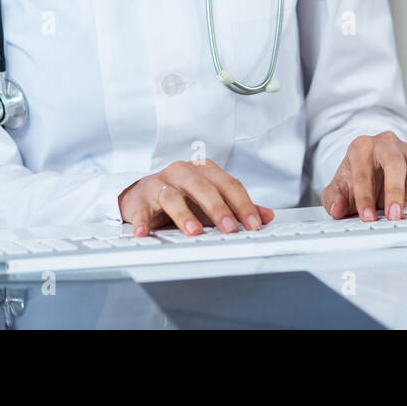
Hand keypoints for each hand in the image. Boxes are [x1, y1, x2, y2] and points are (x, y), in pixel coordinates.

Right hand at [118, 159, 274, 237]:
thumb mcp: (211, 201)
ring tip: (194, 232)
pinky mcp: (139, 199)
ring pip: (173, 196)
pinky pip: (141, 211)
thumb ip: (238, 208)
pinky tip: (144, 234)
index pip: (229, 184)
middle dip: (219, 209)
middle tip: (230, 229)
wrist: (142, 194)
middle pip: (203, 188)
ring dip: (184, 215)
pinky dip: (142, 223)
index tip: (254, 225)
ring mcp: (159, 184)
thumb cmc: (182, 197)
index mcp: (203, 171)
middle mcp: (182, 172)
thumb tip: (267, 216)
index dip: (243, 205)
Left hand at [321, 131, 406, 221]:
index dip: (363, 195)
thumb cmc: (354, 177)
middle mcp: (387, 145)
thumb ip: (333, 198)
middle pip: (395, 163)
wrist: (369, 166)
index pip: (363, 171)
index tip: (366, 217)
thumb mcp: (338, 187)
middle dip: (394, 190)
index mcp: (362, 147)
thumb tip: (336, 209)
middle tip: (394, 215)